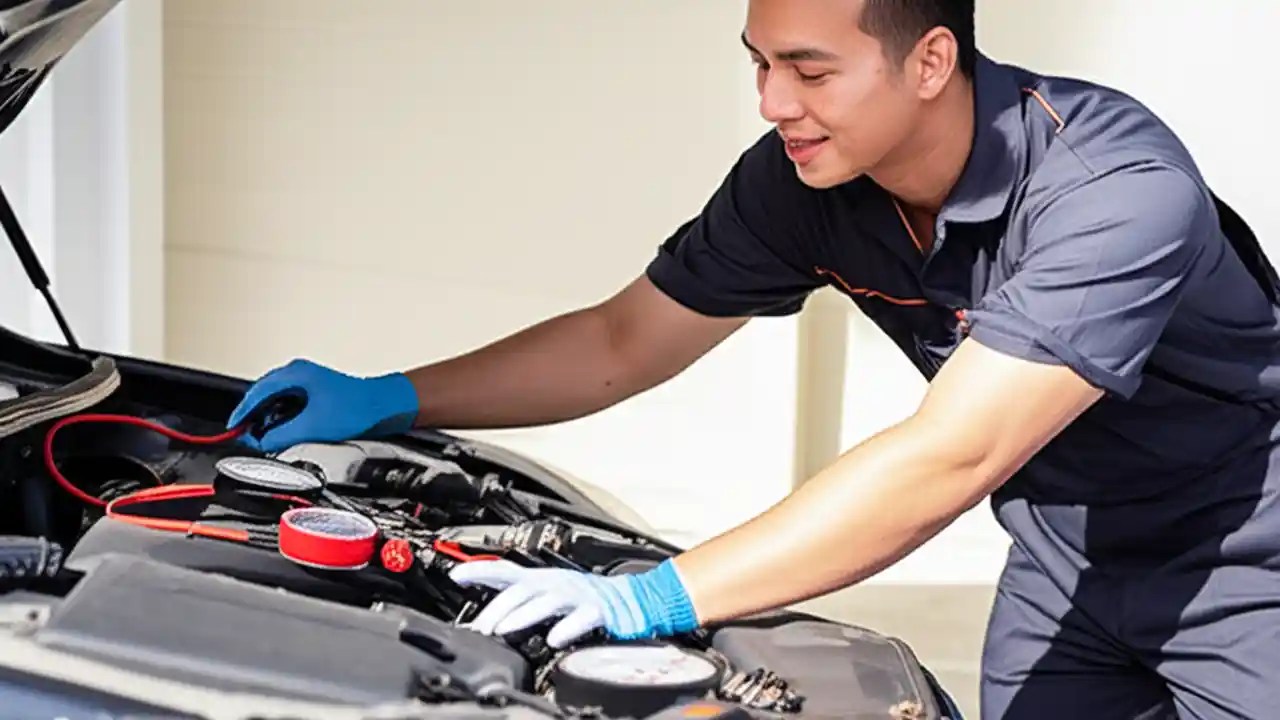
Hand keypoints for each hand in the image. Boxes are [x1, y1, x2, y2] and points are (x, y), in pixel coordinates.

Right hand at [227, 359, 418, 452]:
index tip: (232, 428)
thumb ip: (281, 435)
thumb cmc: (359, 407)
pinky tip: (284, 433)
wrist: (386, 407)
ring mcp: (309, 384)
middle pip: (264, 396)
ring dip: (269, 420)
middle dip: (254, 417)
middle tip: (245, 436)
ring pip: (277, 402)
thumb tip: (262, 443)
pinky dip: (282, 419)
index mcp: (295, 373)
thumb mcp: (313, 426)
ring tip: (263, 438)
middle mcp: (300, 375)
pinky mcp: (317, 395)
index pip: (256, 392)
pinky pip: (290, 407)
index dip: (241, 413)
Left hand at [449, 559, 699, 648]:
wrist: (636, 599)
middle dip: (497, 608)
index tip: (456, 575)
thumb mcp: (551, 593)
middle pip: (521, 590)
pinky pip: (581, 619)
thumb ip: (522, 599)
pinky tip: (554, 639)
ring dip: (522, 615)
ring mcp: (578, 595)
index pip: (506, 570)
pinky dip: (566, 628)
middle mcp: (558, 582)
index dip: (481, 571)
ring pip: (546, 601)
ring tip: (503, 629)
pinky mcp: (599, 611)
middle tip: (479, 627)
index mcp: (543, 578)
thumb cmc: (590, 599)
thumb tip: (488, 612)